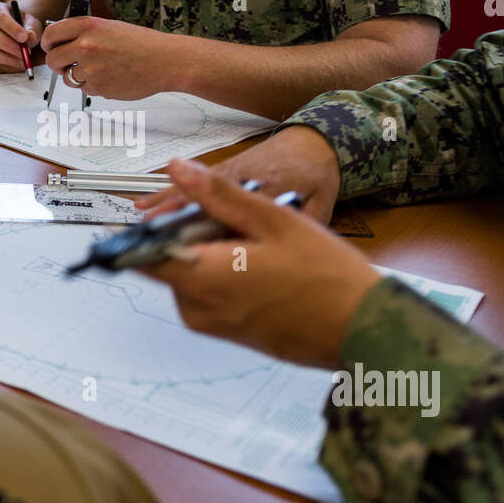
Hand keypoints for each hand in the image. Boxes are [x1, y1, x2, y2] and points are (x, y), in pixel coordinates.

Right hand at [0, 1, 44, 72]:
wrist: (19, 37)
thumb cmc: (25, 28)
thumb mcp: (33, 25)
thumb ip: (32, 30)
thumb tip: (29, 37)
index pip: (1, 17)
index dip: (11, 28)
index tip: (23, 38)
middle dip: (8, 46)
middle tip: (23, 54)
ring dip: (6, 59)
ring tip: (22, 61)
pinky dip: (2, 67)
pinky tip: (15, 66)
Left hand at [40, 16, 174, 100]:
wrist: (165, 61)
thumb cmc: (142, 44)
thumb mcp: (110, 26)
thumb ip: (84, 33)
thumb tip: (61, 41)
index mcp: (88, 26)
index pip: (51, 35)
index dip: (48, 44)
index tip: (51, 48)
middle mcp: (86, 46)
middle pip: (53, 60)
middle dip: (57, 65)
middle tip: (67, 65)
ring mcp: (91, 69)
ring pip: (68, 78)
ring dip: (78, 77)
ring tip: (100, 70)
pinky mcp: (98, 88)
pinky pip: (86, 89)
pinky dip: (95, 86)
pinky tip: (112, 77)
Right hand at [136, 125, 342, 223]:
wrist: (315, 139)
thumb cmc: (317, 173)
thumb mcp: (322, 203)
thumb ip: (304, 225)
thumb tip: (287, 248)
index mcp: (271, 186)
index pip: (239, 207)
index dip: (214, 224)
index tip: (196, 241)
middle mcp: (244, 177)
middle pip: (206, 198)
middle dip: (179, 216)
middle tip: (154, 234)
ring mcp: (230, 172)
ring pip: (193, 189)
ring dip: (166, 205)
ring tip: (143, 223)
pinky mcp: (222, 170)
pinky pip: (190, 183)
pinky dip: (167, 193)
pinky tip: (145, 204)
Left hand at [140, 159, 380, 365]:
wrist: (362, 331)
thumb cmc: (326, 278)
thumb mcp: (272, 220)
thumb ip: (218, 194)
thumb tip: (179, 170)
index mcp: (201, 279)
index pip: (141, 254)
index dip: (150, 226)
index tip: (173, 208)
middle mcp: (197, 308)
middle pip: (170, 257)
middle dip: (195, 232)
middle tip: (243, 220)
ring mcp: (212, 324)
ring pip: (193, 272)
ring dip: (216, 251)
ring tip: (263, 244)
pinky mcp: (227, 332)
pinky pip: (211, 292)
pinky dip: (228, 272)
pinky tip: (267, 265)